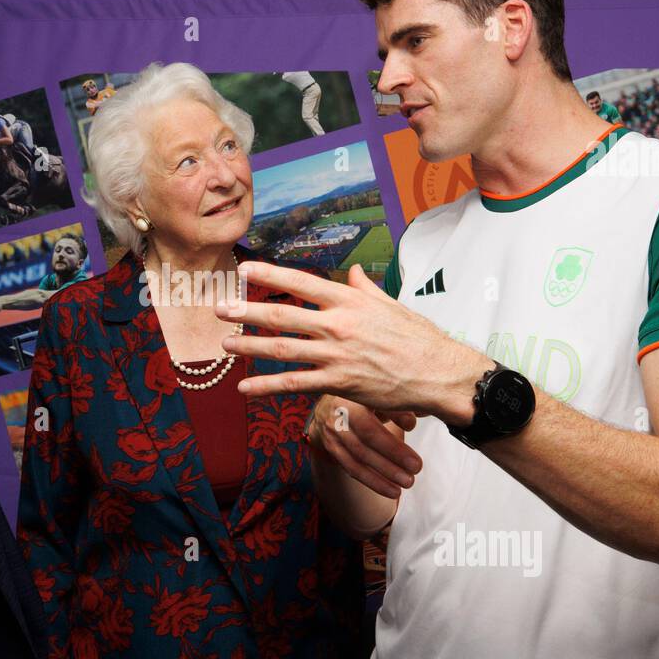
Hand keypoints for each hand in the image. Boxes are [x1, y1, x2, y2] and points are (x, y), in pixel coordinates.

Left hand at [217, 261, 490, 421]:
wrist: (438, 373)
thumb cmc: (419, 337)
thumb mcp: (392, 304)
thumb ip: (366, 288)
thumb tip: (353, 271)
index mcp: (350, 301)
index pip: (301, 283)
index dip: (270, 275)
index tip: (244, 270)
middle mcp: (338, 325)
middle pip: (283, 315)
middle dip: (247, 311)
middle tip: (219, 308)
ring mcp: (336, 356)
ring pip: (283, 349)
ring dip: (250, 347)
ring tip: (225, 344)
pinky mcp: (338, 383)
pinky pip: (295, 385)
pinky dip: (267, 386)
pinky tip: (245, 388)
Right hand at [308, 395, 422, 498]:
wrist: (332, 400)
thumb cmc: (366, 395)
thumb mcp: (380, 395)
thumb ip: (396, 408)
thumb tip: (411, 424)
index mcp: (350, 400)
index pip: (370, 428)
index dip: (393, 447)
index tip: (416, 462)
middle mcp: (337, 417)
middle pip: (363, 446)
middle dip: (390, 463)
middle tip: (415, 472)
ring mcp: (331, 434)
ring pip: (357, 460)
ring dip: (382, 476)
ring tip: (406, 484)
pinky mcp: (331, 448)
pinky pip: (351, 468)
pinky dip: (372, 482)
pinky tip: (391, 491)